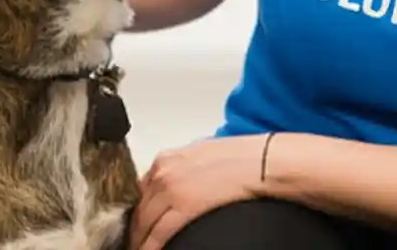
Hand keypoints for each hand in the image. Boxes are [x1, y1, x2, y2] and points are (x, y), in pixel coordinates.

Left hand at [128, 135, 269, 249]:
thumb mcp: (200, 156)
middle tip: (135, 244)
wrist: (261, 161)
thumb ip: (183, 170)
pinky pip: (158, 235)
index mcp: (166, 160)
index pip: (140, 192)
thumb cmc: (239, 157)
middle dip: (135, 231)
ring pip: (144, 224)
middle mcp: (163, 173)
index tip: (138, 225)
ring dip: (140, 241)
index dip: (138, 212)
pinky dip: (149, 247)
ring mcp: (171, 189)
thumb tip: (179, 186)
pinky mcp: (183, 207)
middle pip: (138, 210)